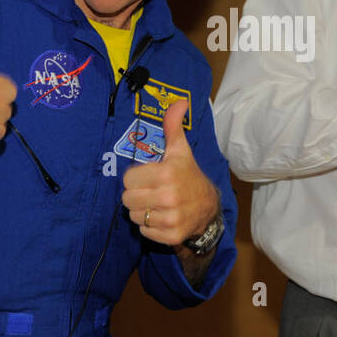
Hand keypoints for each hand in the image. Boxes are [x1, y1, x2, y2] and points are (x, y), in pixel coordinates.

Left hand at [121, 99, 218, 245]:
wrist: (208, 207)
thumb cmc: (188, 175)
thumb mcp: (180, 150)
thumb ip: (173, 126)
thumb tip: (180, 101)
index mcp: (167, 173)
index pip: (128, 178)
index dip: (136, 177)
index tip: (149, 176)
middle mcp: (169, 197)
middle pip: (127, 199)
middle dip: (136, 194)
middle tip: (150, 191)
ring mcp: (171, 218)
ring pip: (134, 216)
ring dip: (141, 211)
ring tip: (155, 204)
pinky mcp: (171, 235)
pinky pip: (143, 232)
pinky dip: (149, 227)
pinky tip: (161, 217)